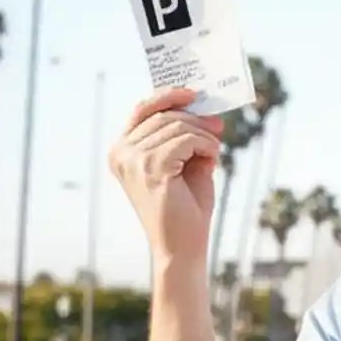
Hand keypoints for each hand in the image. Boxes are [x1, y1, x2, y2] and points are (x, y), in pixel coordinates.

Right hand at [108, 87, 223, 262]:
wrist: (182, 246)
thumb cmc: (185, 207)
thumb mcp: (184, 163)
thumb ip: (186, 137)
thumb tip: (203, 109)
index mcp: (122, 151)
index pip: (141, 110)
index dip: (168, 96)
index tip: (193, 93)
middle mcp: (121, 153)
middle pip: (163, 115)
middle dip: (196, 118)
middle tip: (219, 127)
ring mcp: (133, 160)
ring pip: (177, 126)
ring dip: (204, 136)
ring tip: (213, 152)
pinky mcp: (150, 168)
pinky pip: (186, 140)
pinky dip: (205, 146)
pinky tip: (211, 161)